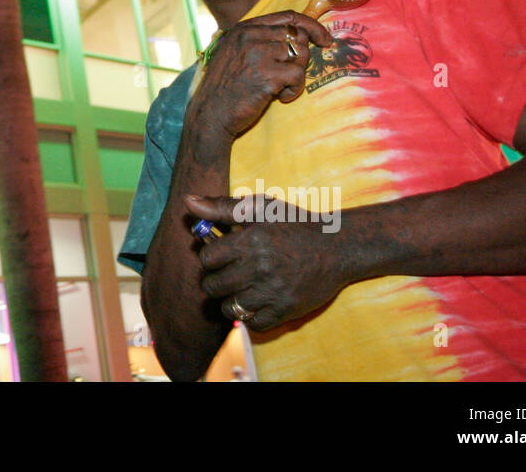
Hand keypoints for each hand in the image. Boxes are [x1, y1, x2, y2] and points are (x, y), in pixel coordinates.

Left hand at [184, 194, 349, 331]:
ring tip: (240, 288)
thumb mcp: (260, 207)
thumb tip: (188, 201)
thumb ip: (222, 207)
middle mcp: (260, 268)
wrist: (337, 247)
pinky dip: (250, 316)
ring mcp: (273, 291)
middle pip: (213, 286)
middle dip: (215, 279)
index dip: (209, 257)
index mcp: (251, 241)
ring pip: (229, 307)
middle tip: (227, 273)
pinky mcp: (286, 310)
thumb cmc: (295, 224)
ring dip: (230, 299)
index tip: (220, 255)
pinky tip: (256, 301)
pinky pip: (253, 324)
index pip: (207, 258)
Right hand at [189, 10, 331, 137]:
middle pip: (298, 36)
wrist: (210, 114)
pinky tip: (280, 97)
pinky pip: (298, 76)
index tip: (324, 38)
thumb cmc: (225, 87)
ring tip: (280, 87)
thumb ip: (259, 39)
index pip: (288, 16)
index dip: (311, 26)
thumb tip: (298, 35)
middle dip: (301, 57)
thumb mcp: (234, 52)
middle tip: (289, 75)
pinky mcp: (267, 75)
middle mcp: (250, 36)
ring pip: (301, 54)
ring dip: (296, 74)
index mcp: (243, 28)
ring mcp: (258, 54)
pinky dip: (294, 89)